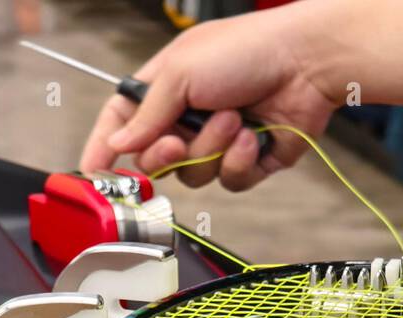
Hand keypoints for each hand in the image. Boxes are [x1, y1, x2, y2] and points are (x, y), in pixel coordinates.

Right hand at [79, 8, 339, 190]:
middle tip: (180, 140)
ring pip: (194, 176)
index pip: (123, 121)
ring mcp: (219, 140)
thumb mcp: (182, 72)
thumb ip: (147, 112)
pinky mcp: (248, 160)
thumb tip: (119, 143)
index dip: (106, 146)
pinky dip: (240, 161)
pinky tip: (254, 136)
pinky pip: (229, 182)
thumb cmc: (248, 50)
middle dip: (168, 154)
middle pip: (156, 160)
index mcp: (166, 87)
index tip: (95, 171)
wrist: (308, 62)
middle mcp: (189, 116)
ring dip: (212, 150)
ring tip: (235, 119)